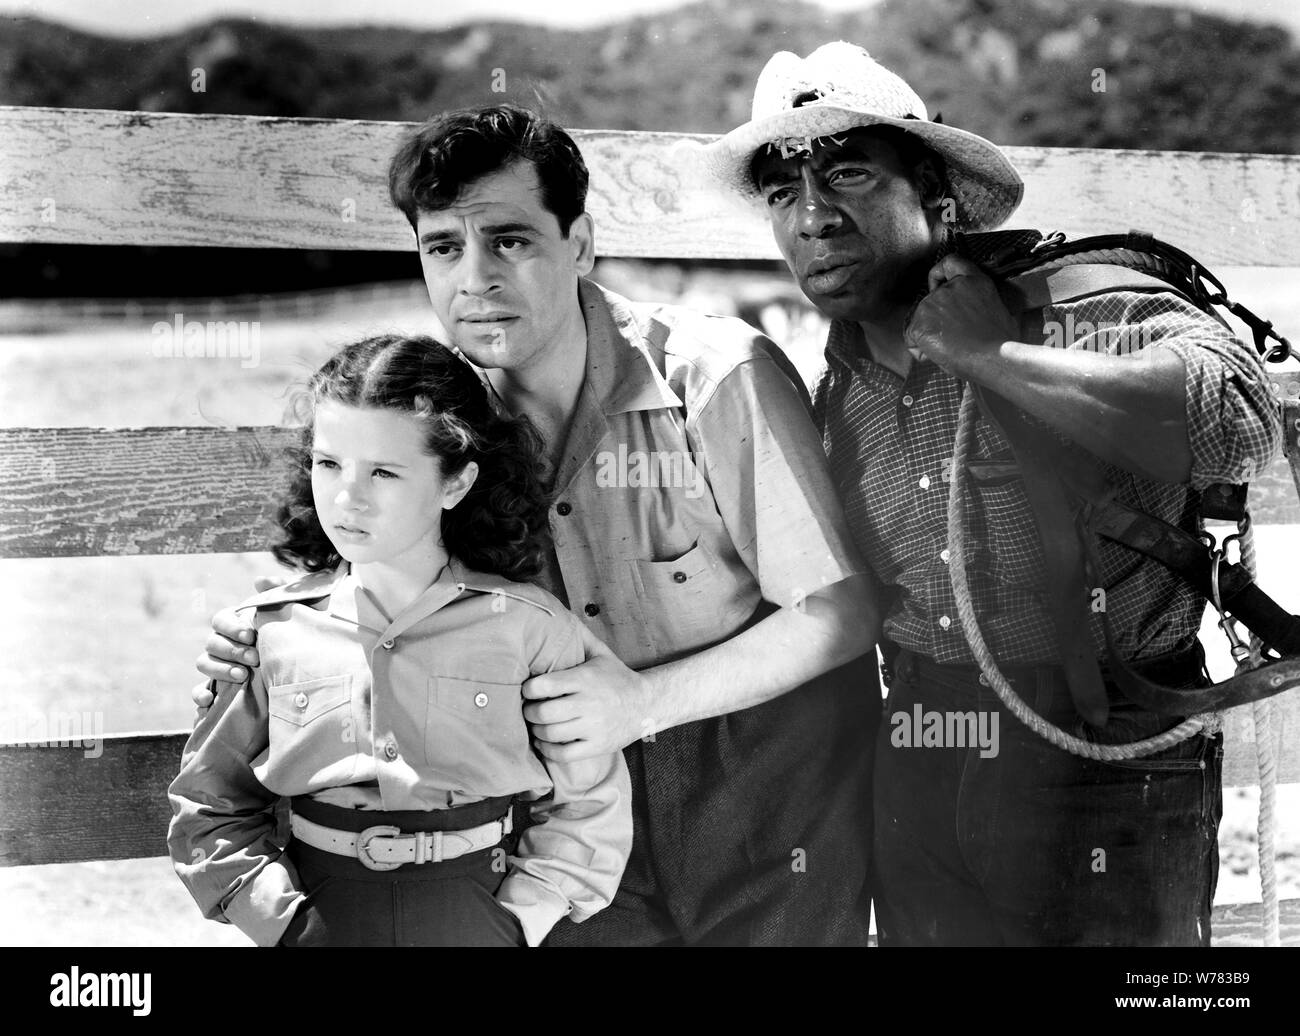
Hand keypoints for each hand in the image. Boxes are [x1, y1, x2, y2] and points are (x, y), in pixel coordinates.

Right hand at [191, 575, 281, 707]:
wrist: (303, 673)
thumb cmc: (294, 635)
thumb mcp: (294, 610)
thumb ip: (279, 592)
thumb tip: (259, 581)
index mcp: (236, 624)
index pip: (221, 619)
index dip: (232, 627)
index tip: (251, 635)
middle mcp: (223, 644)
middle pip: (212, 643)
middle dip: (232, 650)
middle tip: (254, 658)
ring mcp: (217, 666)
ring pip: (204, 663)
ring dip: (220, 669)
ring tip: (242, 676)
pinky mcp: (218, 691)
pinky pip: (199, 692)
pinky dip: (200, 695)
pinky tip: (210, 700)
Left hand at [521, 625, 649, 761]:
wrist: (647, 704)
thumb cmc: (617, 678)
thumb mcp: (602, 655)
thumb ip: (580, 639)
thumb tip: (557, 620)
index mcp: (585, 679)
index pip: (544, 685)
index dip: (528, 689)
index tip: (527, 689)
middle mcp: (589, 703)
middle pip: (543, 712)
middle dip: (528, 711)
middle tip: (528, 708)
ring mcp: (594, 727)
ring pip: (550, 734)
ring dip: (536, 730)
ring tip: (536, 724)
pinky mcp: (597, 746)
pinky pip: (563, 754)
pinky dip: (548, 750)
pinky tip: (545, 742)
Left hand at [904, 255, 1019, 379]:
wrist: (993, 357)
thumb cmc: (1003, 343)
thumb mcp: (1002, 311)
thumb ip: (982, 305)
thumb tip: (980, 315)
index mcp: (975, 282)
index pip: (950, 262)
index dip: (939, 274)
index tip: (936, 286)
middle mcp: (952, 287)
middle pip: (931, 301)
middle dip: (936, 321)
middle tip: (954, 339)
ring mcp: (934, 303)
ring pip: (920, 321)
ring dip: (930, 336)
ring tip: (952, 348)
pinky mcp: (920, 322)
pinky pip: (912, 339)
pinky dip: (921, 349)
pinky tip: (939, 355)